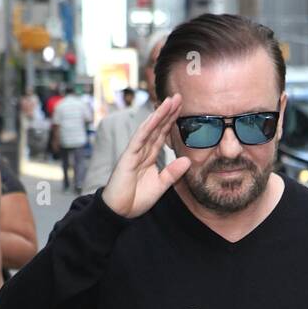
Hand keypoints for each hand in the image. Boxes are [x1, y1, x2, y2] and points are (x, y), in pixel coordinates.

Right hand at [102, 94, 190, 218]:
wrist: (120, 211)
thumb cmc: (135, 199)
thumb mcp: (160, 186)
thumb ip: (172, 173)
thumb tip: (187, 160)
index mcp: (149, 157)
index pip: (162, 135)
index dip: (171, 122)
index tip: (182, 108)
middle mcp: (142, 151)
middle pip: (157, 128)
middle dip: (168, 112)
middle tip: (178, 96)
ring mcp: (134, 152)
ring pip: (149, 129)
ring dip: (159, 114)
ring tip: (170, 101)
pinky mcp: (128, 157)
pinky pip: (139, 139)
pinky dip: (147, 127)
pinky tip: (155, 117)